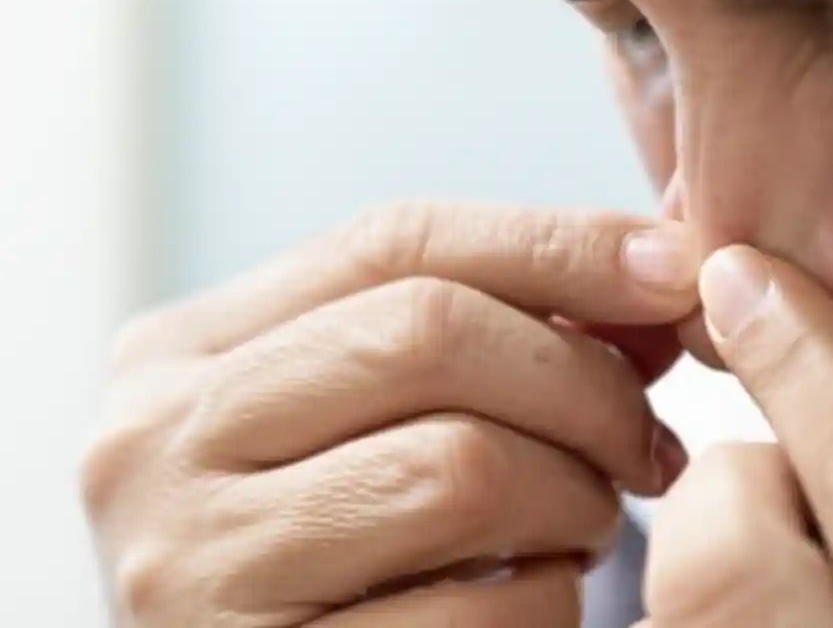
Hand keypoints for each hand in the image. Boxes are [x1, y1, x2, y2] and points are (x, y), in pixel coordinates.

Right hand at [80, 203, 697, 626]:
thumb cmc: (336, 540)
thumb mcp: (364, 414)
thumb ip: (475, 332)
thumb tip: (656, 275)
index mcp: (183, 354)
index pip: (395, 242)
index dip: (557, 243)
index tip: (675, 269)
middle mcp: (156, 447)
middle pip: (429, 335)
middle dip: (583, 379)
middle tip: (646, 439)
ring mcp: (195, 571)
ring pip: (459, 469)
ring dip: (575, 494)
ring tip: (588, 520)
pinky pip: (477, 614)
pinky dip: (551, 597)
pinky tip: (540, 593)